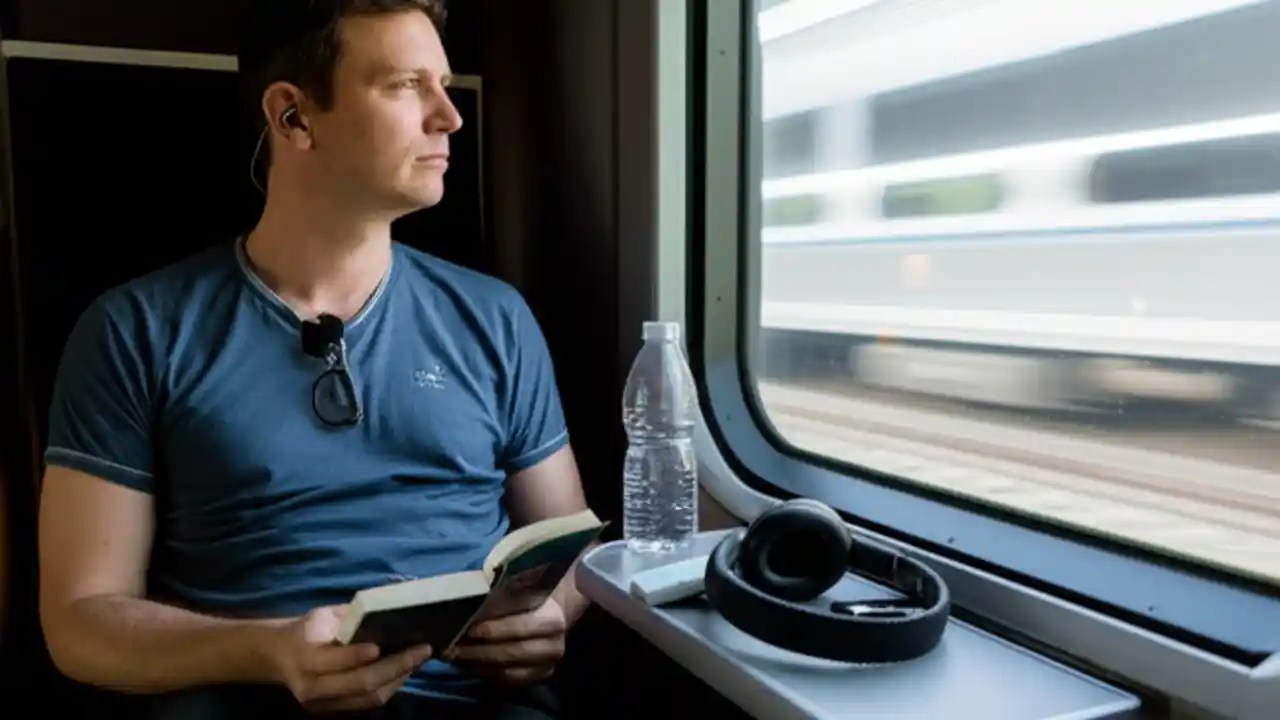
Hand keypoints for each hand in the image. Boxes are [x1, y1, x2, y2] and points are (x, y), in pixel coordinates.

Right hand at [267, 604, 432, 713]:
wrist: (279, 657)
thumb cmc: (309, 629)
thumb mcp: (323, 616)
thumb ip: (351, 617)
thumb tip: (389, 609)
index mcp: (305, 655)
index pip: (334, 660)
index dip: (357, 655)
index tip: (381, 645)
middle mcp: (312, 685)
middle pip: (359, 683)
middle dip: (395, 667)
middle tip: (421, 650)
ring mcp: (322, 704)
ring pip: (368, 698)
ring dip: (398, 679)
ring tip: (419, 660)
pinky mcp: (332, 711)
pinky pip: (367, 703)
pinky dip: (389, 688)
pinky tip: (404, 672)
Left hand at [442, 598, 566, 685]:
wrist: (549, 615)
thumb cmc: (528, 598)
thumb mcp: (519, 592)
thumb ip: (501, 600)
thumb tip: (469, 609)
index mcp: (552, 619)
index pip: (521, 627)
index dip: (494, 629)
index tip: (468, 629)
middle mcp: (554, 646)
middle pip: (512, 652)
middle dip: (478, 651)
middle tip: (451, 648)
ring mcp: (545, 666)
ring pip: (506, 671)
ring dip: (476, 664)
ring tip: (454, 656)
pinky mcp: (534, 678)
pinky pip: (505, 680)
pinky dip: (484, 673)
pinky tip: (467, 664)